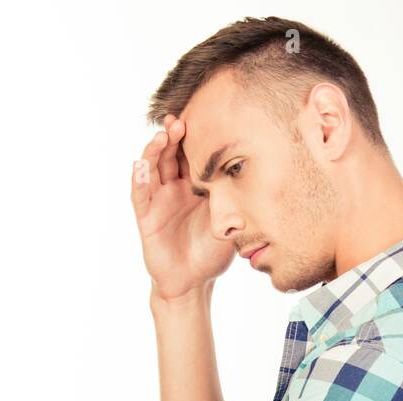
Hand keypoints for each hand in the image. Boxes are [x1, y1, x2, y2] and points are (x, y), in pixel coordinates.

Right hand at [130, 113, 237, 301]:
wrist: (194, 282)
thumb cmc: (212, 252)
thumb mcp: (230, 221)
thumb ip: (237, 200)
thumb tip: (264, 177)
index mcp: (194, 186)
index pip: (192, 154)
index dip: (194, 137)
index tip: (202, 117)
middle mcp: (174, 188)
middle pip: (170, 154)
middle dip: (173, 136)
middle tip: (180, 119)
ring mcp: (159, 200)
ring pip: (152, 168)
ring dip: (154, 150)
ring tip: (162, 136)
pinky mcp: (147, 217)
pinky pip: (140, 195)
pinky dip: (139, 179)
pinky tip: (140, 165)